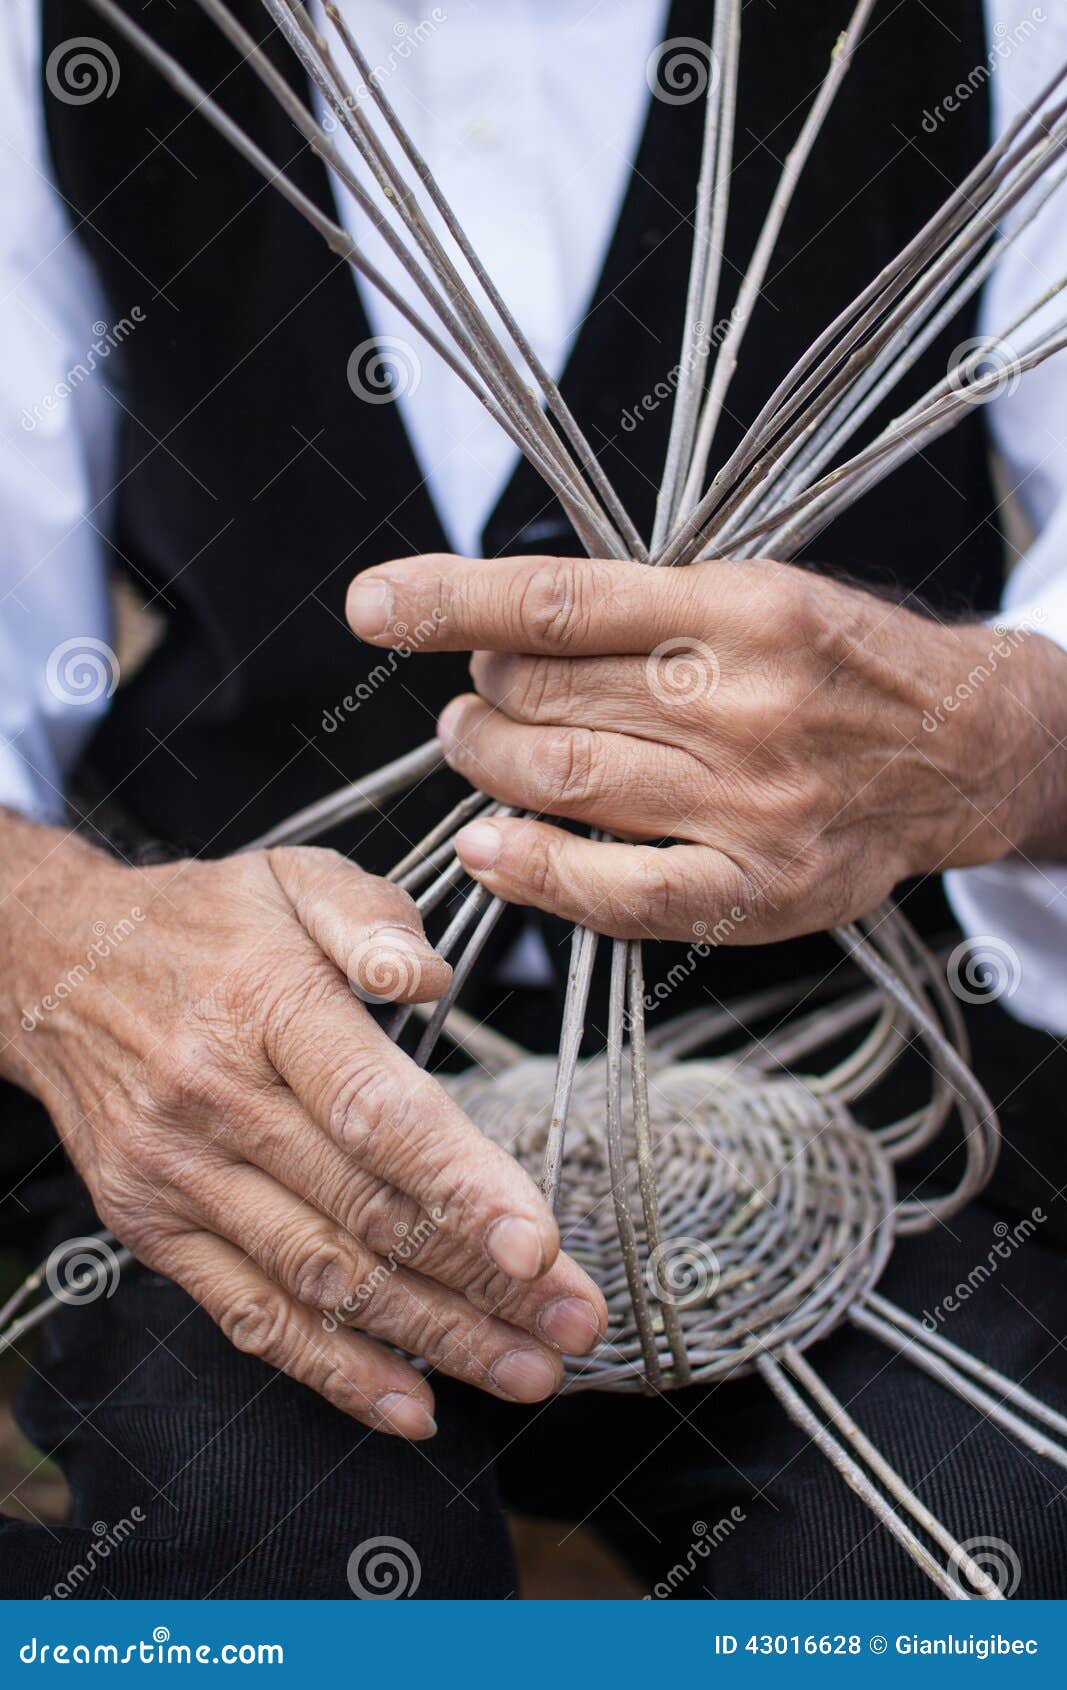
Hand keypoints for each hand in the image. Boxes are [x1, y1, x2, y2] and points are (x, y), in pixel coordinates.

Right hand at [1, 823, 605, 1435]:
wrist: (56, 967)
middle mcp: (218, 1100)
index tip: (538, 1245)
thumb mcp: (291, 877)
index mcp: (265, 1005)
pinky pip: (249, 1315)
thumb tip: (430, 974)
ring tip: (528, 1367)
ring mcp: (179, 1175)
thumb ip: (371, 918)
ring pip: (322, 1278)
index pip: (375, 1111)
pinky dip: (333, 1370)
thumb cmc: (202, 924)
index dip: (461, 1185)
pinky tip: (412, 1404)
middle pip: (366, 1211)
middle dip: (483, 1281)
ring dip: (433, 1337)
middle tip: (577, 1319)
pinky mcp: (153, 1228)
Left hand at [346, 552, 1066, 941]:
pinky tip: (489, 845)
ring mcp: (750, 803)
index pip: (561, 600)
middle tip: (478, 691)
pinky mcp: (756, 889)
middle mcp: (745, 703)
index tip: (374, 605)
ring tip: (483, 744)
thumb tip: (496, 625)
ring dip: (490, 762)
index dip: (452, 602)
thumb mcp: (755, 591)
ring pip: (563, 782)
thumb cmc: (836, 663)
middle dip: (482, 691)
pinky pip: (615, 891)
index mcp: (742, 609)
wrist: (959, 749)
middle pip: (547, 696)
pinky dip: (532, 870)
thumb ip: (640, 609)